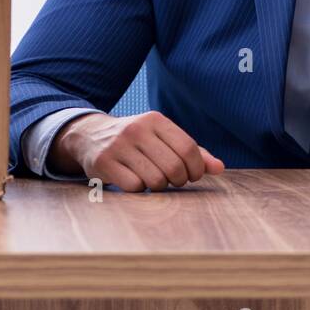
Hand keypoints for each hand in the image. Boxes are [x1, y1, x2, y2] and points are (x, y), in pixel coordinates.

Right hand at [48, 111, 225, 191]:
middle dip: (178, 180)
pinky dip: (139, 190)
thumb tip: (219, 168)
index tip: (191, 176)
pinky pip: (135, 187)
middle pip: (174, 167)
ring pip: (156, 180)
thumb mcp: (162, 138)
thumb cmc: (136, 141)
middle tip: (172, 180)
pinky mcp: (103, 162)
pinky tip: (133, 180)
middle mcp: (136, 129)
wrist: (89, 136)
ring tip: (152, 179)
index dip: (196, 169)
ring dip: (158, 186)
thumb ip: (193, 152)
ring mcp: (118, 146)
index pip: (188, 149)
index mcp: (155, 120)